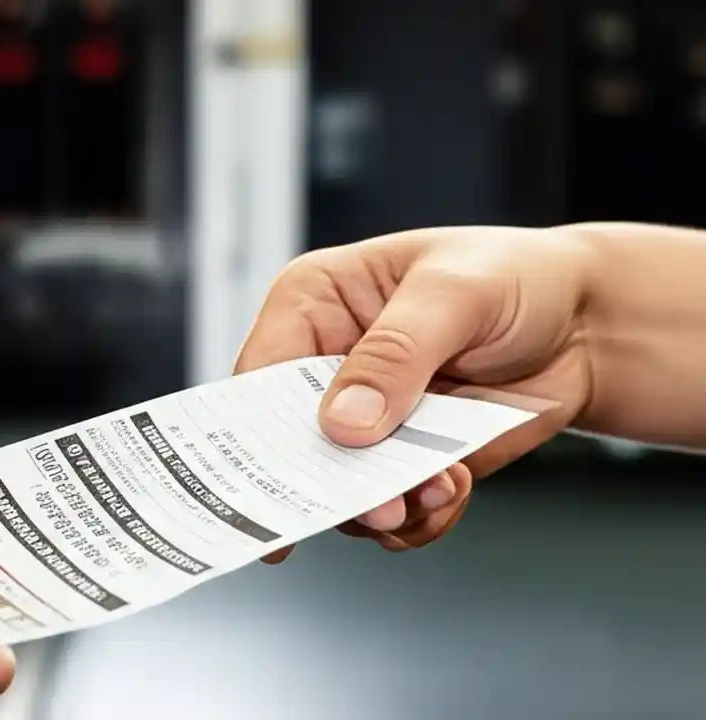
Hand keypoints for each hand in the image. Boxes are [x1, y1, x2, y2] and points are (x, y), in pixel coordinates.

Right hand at [236, 226, 596, 560]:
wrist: (586, 325)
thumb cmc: (512, 276)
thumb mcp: (452, 294)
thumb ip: (394, 355)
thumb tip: (344, 423)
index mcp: (312, 306)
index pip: (260, 376)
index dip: (257, 430)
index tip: (273, 480)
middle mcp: (325, 368)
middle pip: (291, 446)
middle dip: (332, 484)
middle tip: (376, 507)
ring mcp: (364, 421)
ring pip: (339, 489)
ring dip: (384, 506)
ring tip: (437, 488)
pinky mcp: (403, 460)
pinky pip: (390, 511)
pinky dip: (418, 516)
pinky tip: (451, 489)